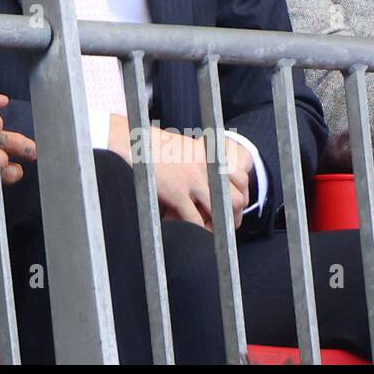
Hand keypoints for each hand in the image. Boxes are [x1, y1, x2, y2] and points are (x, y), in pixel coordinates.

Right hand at [127, 124, 251, 230]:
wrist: (133, 140)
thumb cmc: (152, 143)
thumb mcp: (184, 146)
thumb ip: (198, 160)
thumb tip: (202, 173)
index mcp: (210, 156)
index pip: (241, 179)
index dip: (239, 196)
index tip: (229, 206)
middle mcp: (207, 168)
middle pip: (237, 199)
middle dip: (233, 215)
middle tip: (224, 224)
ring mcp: (193, 181)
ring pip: (221, 212)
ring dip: (218, 227)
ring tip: (209, 233)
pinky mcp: (177, 193)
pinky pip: (195, 220)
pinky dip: (196, 231)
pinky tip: (190, 233)